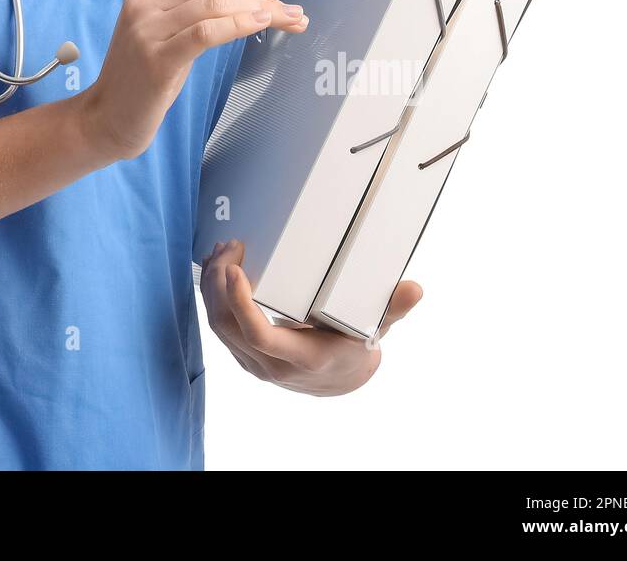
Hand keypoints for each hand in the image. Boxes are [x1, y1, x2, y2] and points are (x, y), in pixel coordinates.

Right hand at [78, 0, 307, 163]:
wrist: (107, 117)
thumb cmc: (146, 72)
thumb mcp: (176, 29)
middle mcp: (143, 0)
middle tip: (293, 13)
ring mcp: (146, 29)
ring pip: (215, 5)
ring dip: (261, 12)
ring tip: (291, 20)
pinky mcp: (156, 59)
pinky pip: (206, 32)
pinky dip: (239, 25)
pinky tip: (262, 24)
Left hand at [199, 238, 422, 393]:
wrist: (339, 380)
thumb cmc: (353, 348)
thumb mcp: (373, 329)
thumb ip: (392, 310)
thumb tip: (414, 290)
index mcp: (302, 359)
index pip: (259, 336)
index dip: (241, 304)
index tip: (236, 270)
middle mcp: (271, 366)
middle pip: (228, 325)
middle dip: (220, 283)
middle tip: (232, 246)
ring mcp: (253, 362)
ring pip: (218, 325)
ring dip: (212, 286)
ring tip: (223, 251)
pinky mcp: (244, 352)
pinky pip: (220, 324)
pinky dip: (214, 295)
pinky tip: (221, 268)